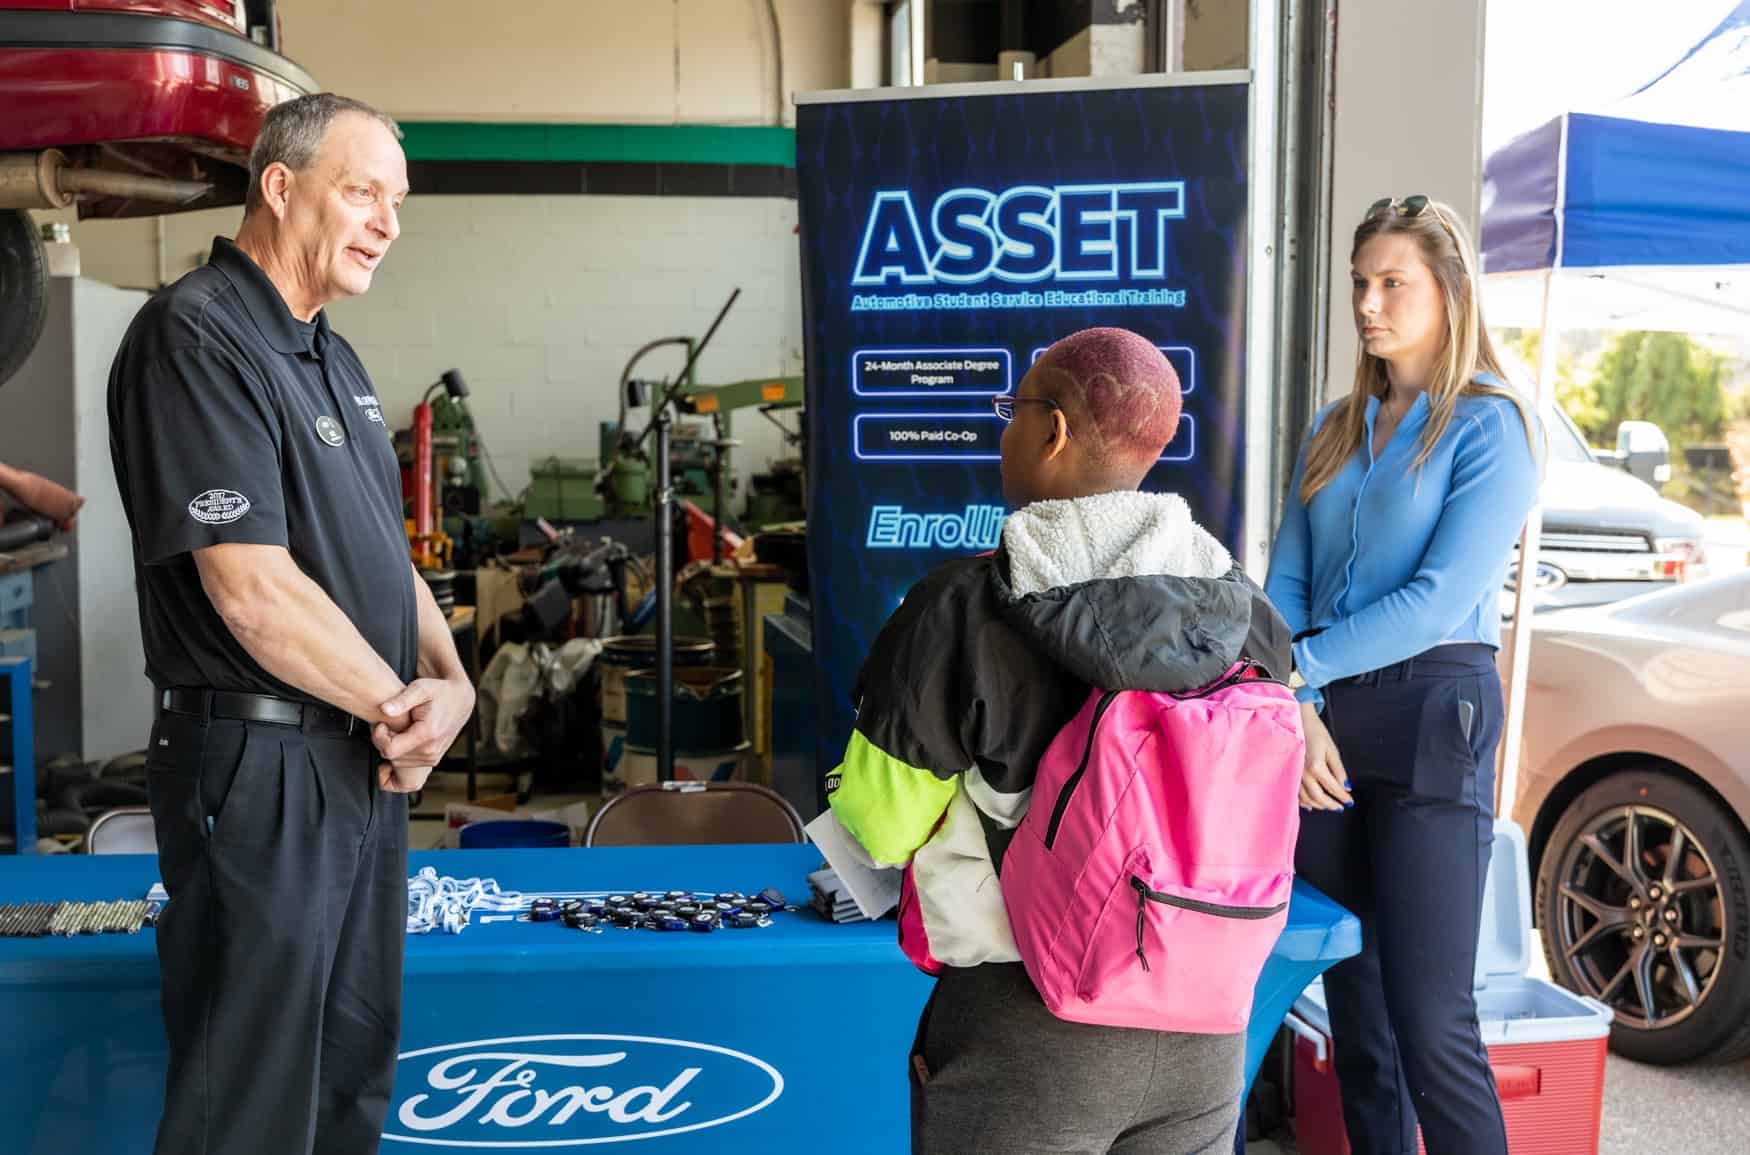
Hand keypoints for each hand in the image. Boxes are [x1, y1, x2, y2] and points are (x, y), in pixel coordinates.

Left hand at [372, 676, 474, 792]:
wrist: (460, 700)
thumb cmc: (439, 692)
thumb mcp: (421, 688)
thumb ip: (402, 700)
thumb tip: (384, 710)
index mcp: (427, 735)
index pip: (389, 750)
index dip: (379, 737)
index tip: (382, 723)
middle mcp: (431, 751)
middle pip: (392, 758)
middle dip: (385, 742)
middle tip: (389, 724)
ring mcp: (432, 758)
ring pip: (397, 763)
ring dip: (392, 748)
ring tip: (399, 729)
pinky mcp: (432, 760)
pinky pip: (407, 768)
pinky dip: (400, 756)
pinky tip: (402, 741)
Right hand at [1298, 701, 1351, 811]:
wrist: (1297, 721)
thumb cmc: (1315, 733)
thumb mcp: (1332, 749)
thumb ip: (1339, 770)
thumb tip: (1345, 787)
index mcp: (1316, 766)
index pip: (1333, 788)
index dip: (1343, 797)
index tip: (1350, 802)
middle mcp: (1302, 774)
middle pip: (1318, 797)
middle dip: (1331, 805)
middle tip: (1340, 807)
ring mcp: (1293, 775)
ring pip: (1306, 798)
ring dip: (1318, 805)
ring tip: (1328, 805)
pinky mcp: (1288, 774)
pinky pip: (1295, 793)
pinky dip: (1304, 801)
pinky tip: (1310, 804)